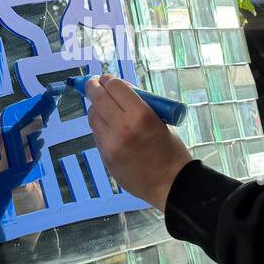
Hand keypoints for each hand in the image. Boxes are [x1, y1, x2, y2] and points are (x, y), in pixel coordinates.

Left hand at [83, 74, 192, 210]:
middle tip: (93, 83)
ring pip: (93, 117)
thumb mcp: (160, 120)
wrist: (170, 184)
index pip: (115, 87)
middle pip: (98, 99)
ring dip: (96, 108)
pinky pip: (96, 134)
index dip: (110, 80)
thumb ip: (138, 106)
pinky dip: (100, 126)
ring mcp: (111, 144)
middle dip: (94, 87)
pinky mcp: (105, 157)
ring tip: (102, 106)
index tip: (108, 79)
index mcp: (141, 115)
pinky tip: (108, 126)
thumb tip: (117, 91)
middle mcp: (122, 128)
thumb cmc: (171, 150)